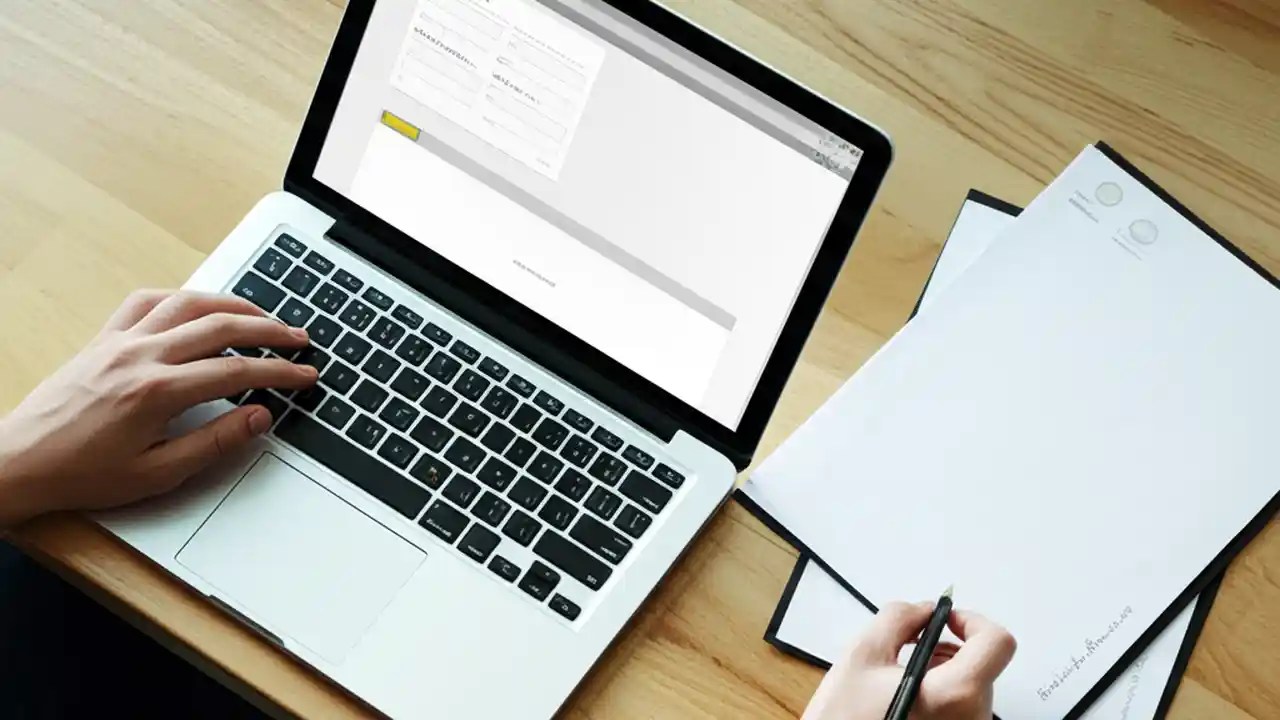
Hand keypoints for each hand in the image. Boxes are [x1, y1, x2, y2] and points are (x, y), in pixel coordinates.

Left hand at [0, 290, 318, 525]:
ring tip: (262, 314)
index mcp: (157, 392)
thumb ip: (214, 442)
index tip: (304, 375)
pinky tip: (198, 305)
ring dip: (232, 304)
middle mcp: (140, 356)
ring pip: (188, 304)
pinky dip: (180, 298)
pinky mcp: (103, 338)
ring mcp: (120, 341)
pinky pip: (147, 301)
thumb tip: (257, 417)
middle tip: (299, 338)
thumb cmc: (82, 473)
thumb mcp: (157, 473)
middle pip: (221, 326)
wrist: (20, 462)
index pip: (236, 371)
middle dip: (269, 330)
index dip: (279, 372)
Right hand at [802, 601, 1015, 719]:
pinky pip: (964, 705)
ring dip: (942, 669)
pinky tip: (911, 696)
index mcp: (955, 694)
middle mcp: (973, 717)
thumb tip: (920, 610)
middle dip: (946, 646)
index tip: (946, 619)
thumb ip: (898, 619)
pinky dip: (942, 692)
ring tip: (903, 678)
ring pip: (973, 683)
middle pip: (982, 662)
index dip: (971, 620)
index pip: (997, 642)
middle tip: (911, 648)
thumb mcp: (862, 655)